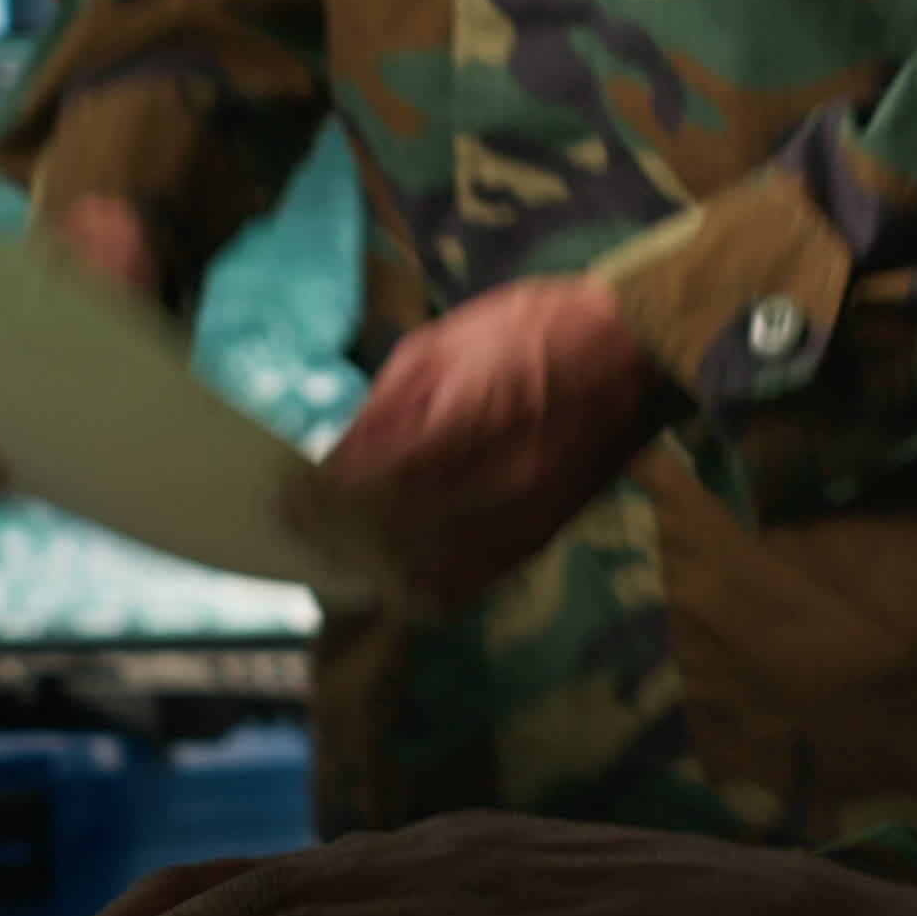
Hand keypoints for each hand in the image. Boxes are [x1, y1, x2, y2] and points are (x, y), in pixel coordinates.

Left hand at [295, 277, 657, 605]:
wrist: (639, 352)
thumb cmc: (537, 328)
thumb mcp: (444, 343)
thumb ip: (386, 408)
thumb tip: (334, 456)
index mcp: (456, 429)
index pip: (360, 492)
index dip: (309, 503)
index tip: (277, 497)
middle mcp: (483, 490)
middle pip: (383, 547)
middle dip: (328, 541)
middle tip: (294, 525)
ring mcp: (512, 524)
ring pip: (418, 580)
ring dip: (367, 572)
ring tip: (337, 548)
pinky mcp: (533, 541)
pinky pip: (461, 587)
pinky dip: (414, 586)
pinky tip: (392, 567)